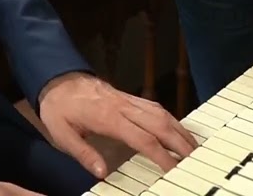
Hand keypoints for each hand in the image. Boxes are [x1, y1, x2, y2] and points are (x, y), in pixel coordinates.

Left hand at [37, 72, 196, 177]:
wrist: (58, 79)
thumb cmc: (59, 108)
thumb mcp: (62, 134)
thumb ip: (83, 153)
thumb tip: (101, 172)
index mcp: (108, 118)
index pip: (143, 139)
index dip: (161, 155)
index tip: (173, 169)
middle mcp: (123, 107)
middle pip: (160, 124)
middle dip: (180, 142)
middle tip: (195, 158)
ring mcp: (127, 100)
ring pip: (161, 113)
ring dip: (179, 130)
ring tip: (192, 147)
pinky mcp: (128, 97)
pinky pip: (154, 106)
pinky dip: (170, 118)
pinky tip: (176, 129)